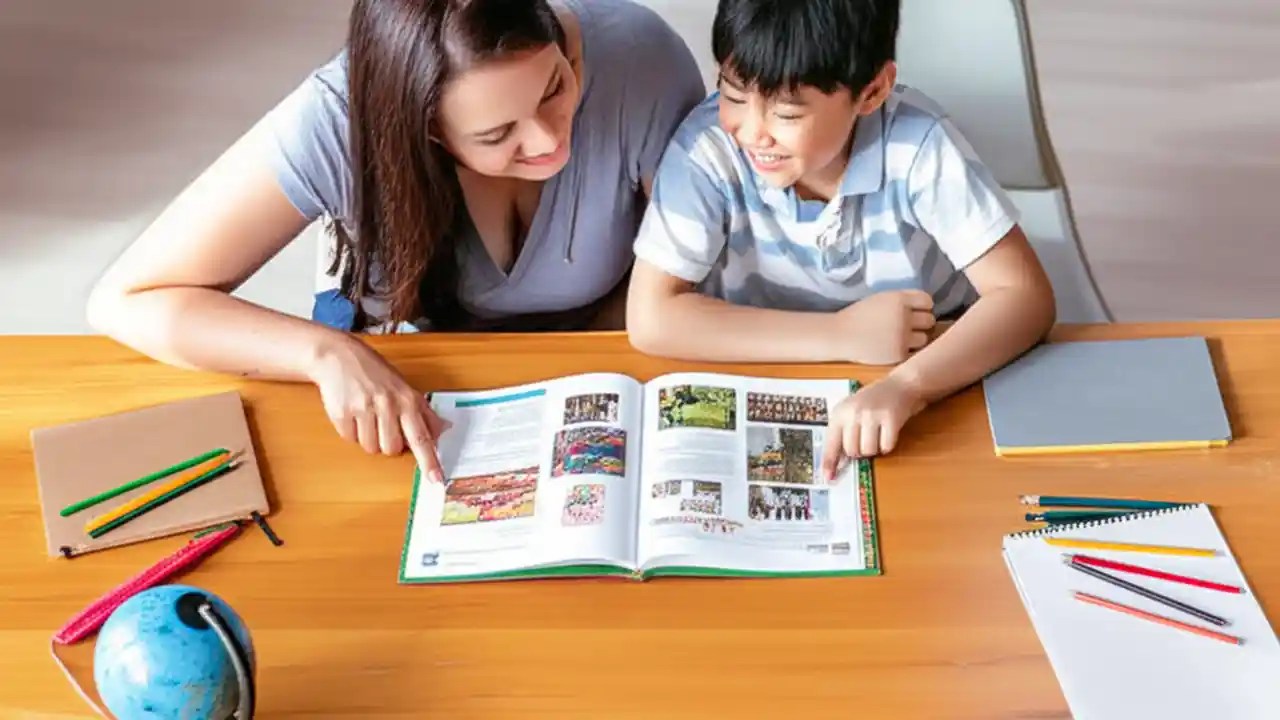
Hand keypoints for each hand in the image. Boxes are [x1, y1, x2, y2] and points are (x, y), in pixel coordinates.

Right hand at [307, 337, 447, 481]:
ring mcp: (363, 409)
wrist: (339, 357)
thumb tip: (442, 431)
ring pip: (370, 447)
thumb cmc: (376, 374)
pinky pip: (349, 439)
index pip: (421, 437)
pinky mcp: (342, 413)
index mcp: (407, 400)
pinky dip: (351, 431)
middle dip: (388, 444)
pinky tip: (351, 413)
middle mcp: (387, 405)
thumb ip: (423, 412)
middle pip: (392, 449)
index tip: (436, 478)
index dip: (429, 460)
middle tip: (383, 425)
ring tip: (366, 417)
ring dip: (368, 438)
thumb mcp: (404, 388)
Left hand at [821, 374, 927, 478]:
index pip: (831, 442)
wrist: (900, 385)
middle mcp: (853, 413)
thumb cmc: (872, 402)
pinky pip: (886, 447)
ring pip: (868, 451)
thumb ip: (843, 433)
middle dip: (859, 451)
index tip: (828, 477)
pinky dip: (887, 445)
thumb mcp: (851, 412)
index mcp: (840, 413)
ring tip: (876, 434)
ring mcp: (872, 415)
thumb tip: (838, 463)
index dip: (829, 462)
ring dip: (874, 449)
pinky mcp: (890, 418)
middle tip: (865, 439)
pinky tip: (887, 433)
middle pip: (852, 451)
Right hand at [830, 290, 935, 363]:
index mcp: (899, 299)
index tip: (916, 311)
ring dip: (917, 338)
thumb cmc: (859, 315)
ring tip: (902, 338)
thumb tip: (925, 308)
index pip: (927, 301)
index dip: (923, 307)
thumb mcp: (881, 299)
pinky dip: (907, 350)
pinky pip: (914, 352)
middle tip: (910, 326)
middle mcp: (904, 317)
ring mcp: (902, 337)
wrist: (841, 335)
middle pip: (929, 320)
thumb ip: (903, 300)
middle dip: (921, 323)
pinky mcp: (899, 354)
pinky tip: (895, 347)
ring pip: (925, 338)